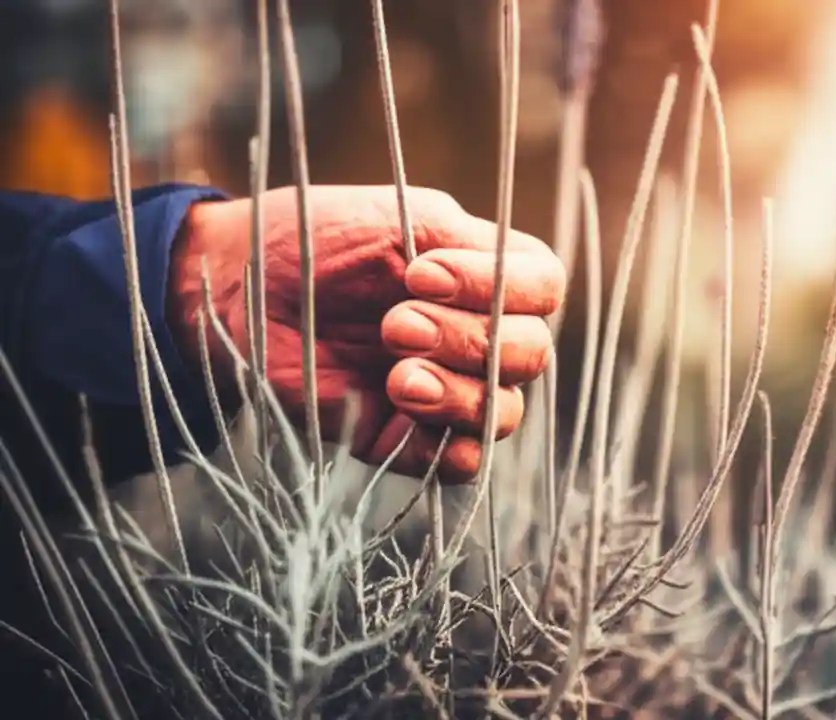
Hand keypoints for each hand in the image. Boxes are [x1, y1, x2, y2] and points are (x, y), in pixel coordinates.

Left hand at [167, 185, 563, 481]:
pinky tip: (396, 409)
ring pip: (504, 410)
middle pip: (531, 354)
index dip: (501, 286)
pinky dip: (441, 442)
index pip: (544, 287)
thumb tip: (497, 295)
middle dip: (468, 339)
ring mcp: (451, 389)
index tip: (421, 275)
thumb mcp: (395, 217)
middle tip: (394, 324)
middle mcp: (480, 334)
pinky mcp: (411, 438)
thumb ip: (459, 243)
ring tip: (395, 374)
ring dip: (457, 392)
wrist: (239, 287)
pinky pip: (464, 462)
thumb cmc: (315, 238)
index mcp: (487, 274)